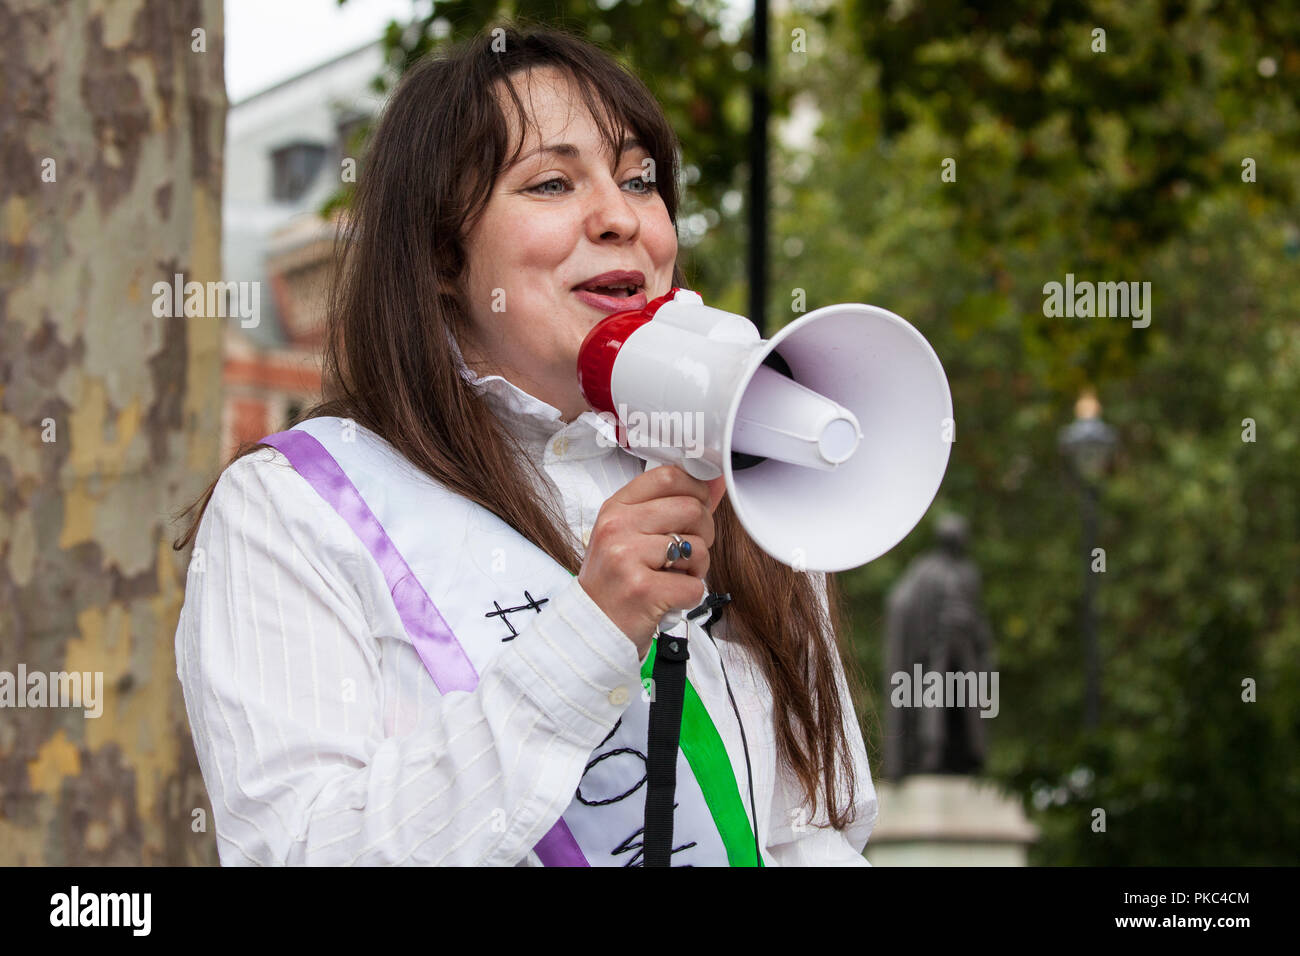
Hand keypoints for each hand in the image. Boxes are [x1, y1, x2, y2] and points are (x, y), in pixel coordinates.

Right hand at [577, 466, 725, 657]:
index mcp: (615, 508)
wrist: (592, 628)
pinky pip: (694, 585)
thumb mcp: (631, 535)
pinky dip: (690, 596)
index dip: (696, 489)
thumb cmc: (615, 581)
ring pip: (698, 547)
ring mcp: (627, 557)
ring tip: (675, 577)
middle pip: (691, 509)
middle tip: (689, 553)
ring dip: (698, 568)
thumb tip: (715, 482)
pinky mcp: (642, 589)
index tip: (700, 505)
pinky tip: (669, 598)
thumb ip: (671, 507)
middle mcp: (617, 527)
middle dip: (704, 533)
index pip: (668, 476)